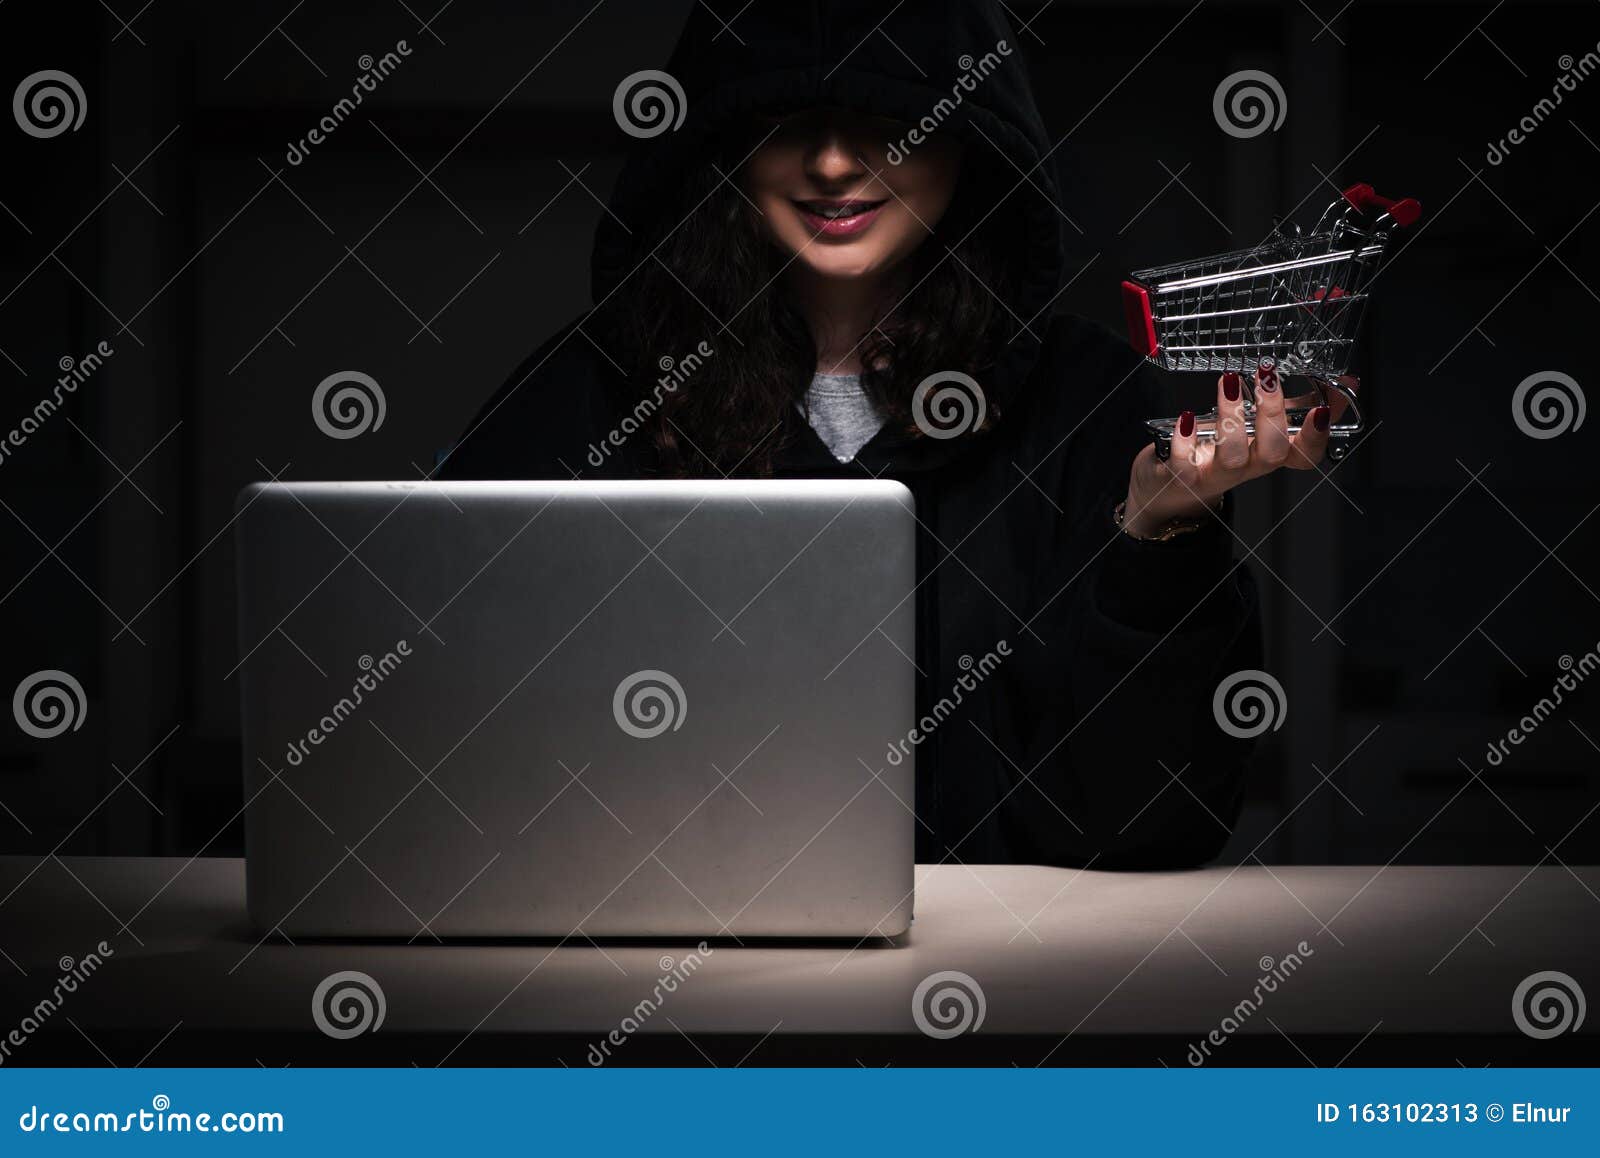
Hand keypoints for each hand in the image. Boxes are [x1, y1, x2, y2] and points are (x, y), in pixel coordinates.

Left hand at [1121, 360, 1334, 538]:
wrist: (1170, 487)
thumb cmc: (1219, 452)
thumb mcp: (1261, 429)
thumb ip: (1297, 407)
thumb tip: (1345, 384)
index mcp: (1269, 455)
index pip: (1304, 456)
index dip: (1316, 437)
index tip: (1322, 409)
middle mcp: (1246, 468)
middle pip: (1270, 452)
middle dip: (1273, 414)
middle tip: (1268, 378)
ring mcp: (1214, 475)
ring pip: (1231, 455)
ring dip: (1232, 419)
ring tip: (1229, 383)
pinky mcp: (1181, 476)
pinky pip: (1184, 464)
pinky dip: (1184, 441)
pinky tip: (1186, 418)